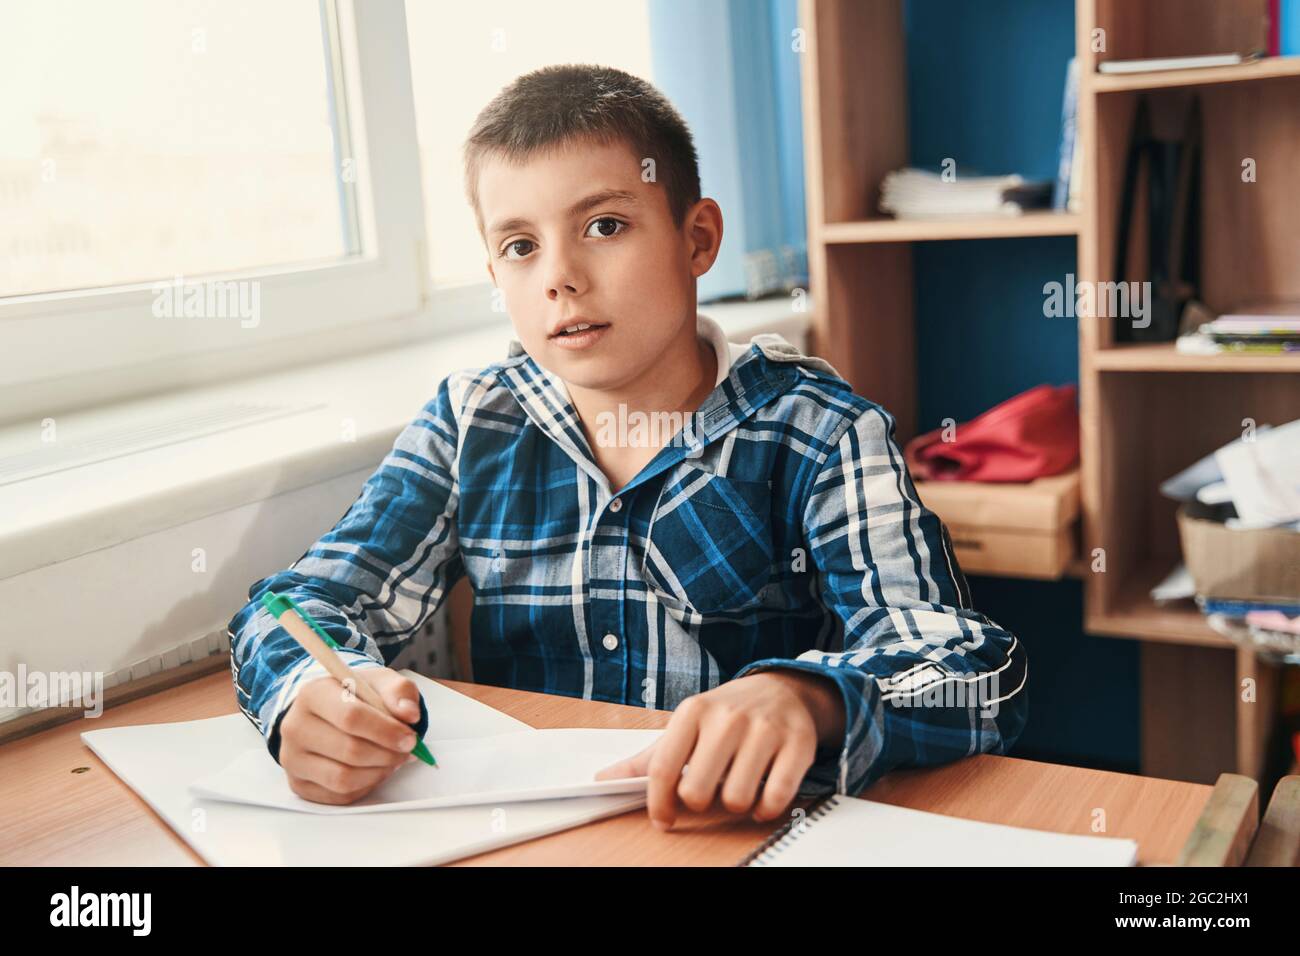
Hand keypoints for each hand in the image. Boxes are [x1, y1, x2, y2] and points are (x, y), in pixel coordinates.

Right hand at [278, 667, 422, 804]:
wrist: (328, 713)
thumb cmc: (355, 697)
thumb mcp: (379, 682)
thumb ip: (399, 691)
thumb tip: (409, 714)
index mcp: (313, 694)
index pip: (351, 717)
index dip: (386, 731)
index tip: (410, 737)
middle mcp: (295, 727)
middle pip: (349, 751)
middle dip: (387, 754)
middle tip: (406, 751)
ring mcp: (293, 759)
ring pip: (343, 779)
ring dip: (378, 773)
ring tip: (391, 760)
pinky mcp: (299, 784)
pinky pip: (339, 796)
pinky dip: (365, 786)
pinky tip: (373, 770)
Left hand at [593, 671, 844, 829]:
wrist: (783, 690)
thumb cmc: (727, 715)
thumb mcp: (687, 726)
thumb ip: (649, 758)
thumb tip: (605, 781)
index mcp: (693, 711)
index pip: (662, 767)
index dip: (658, 803)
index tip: (662, 820)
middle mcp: (727, 717)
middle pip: (697, 791)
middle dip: (699, 803)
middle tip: (708, 794)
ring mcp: (764, 729)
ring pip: (736, 798)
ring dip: (735, 807)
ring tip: (737, 791)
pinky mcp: (797, 744)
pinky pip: (776, 797)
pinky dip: (766, 810)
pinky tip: (762, 800)